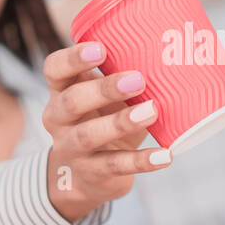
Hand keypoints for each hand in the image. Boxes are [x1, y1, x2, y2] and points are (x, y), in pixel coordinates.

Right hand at [42, 41, 170, 223]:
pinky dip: (141, 161)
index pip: (54, 69)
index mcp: (61, 90)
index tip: (100, 48)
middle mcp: (59, 118)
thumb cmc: (103, 119)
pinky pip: (115, 166)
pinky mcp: (92, 173)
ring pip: (89, 135)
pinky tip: (165, 155)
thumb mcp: (105, 97)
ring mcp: (72, 148)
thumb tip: (170, 54)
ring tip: (152, 111)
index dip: (73, 58)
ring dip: (121, 122)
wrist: (88, 175)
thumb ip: (123, 77)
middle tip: (138, 79)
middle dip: (104, 89)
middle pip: (72, 101)